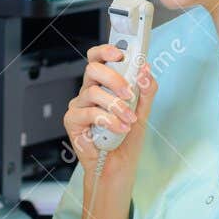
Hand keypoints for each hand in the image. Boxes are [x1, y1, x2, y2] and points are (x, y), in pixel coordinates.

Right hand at [64, 42, 155, 169]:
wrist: (118, 167)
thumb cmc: (126, 140)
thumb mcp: (143, 112)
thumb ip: (145, 90)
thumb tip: (145, 69)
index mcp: (103, 85)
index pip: (98, 59)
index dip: (105, 50)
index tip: (120, 53)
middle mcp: (89, 92)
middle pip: (93, 69)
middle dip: (114, 78)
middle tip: (129, 93)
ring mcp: (79, 106)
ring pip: (93, 91)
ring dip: (116, 106)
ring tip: (129, 119)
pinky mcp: (72, 121)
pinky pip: (89, 112)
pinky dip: (108, 120)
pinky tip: (119, 128)